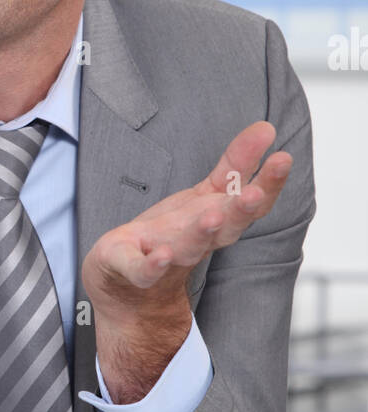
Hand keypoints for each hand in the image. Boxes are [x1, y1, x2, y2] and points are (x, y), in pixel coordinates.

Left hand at [82, 121, 292, 402]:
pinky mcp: (132, 267)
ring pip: (189, 247)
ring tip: (212, 217)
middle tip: (254, 192)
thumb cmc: (172, 233)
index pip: (249, 202)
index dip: (268, 182)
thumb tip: (266, 127)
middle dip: (240, 210)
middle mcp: (198, 240)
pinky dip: (153, 265)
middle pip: (226, 227)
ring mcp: (166, 255)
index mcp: (218, 220)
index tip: (283, 157)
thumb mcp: (206, 195)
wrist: (129, 284)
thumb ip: (235, 164)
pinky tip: (161, 256)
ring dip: (201, 233)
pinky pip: (144, 269)